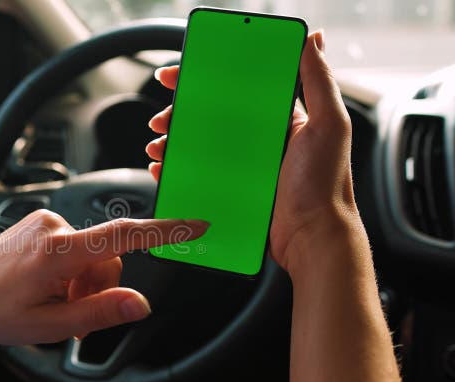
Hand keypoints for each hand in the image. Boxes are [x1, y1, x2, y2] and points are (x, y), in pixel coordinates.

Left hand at [0, 210, 208, 343]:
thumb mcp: (49, 326)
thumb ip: (99, 313)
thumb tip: (141, 304)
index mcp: (57, 252)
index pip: (123, 235)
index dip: (164, 230)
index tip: (195, 223)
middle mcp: (53, 226)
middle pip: (109, 257)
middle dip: (98, 288)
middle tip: (68, 313)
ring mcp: (45, 220)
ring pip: (92, 253)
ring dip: (82, 281)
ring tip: (51, 300)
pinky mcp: (41, 221)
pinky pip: (75, 245)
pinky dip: (70, 268)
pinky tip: (45, 284)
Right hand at [145, 30, 361, 273]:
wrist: (313, 238)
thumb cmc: (325, 184)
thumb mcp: (328, 124)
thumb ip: (318, 80)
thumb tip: (312, 38)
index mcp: (277, 118)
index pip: (235, 88)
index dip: (204, 78)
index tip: (177, 75)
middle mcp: (257, 140)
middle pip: (208, 116)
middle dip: (179, 113)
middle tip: (161, 119)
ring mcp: (241, 167)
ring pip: (197, 146)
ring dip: (172, 142)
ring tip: (158, 147)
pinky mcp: (231, 191)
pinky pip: (197, 176)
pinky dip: (176, 170)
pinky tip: (165, 169)